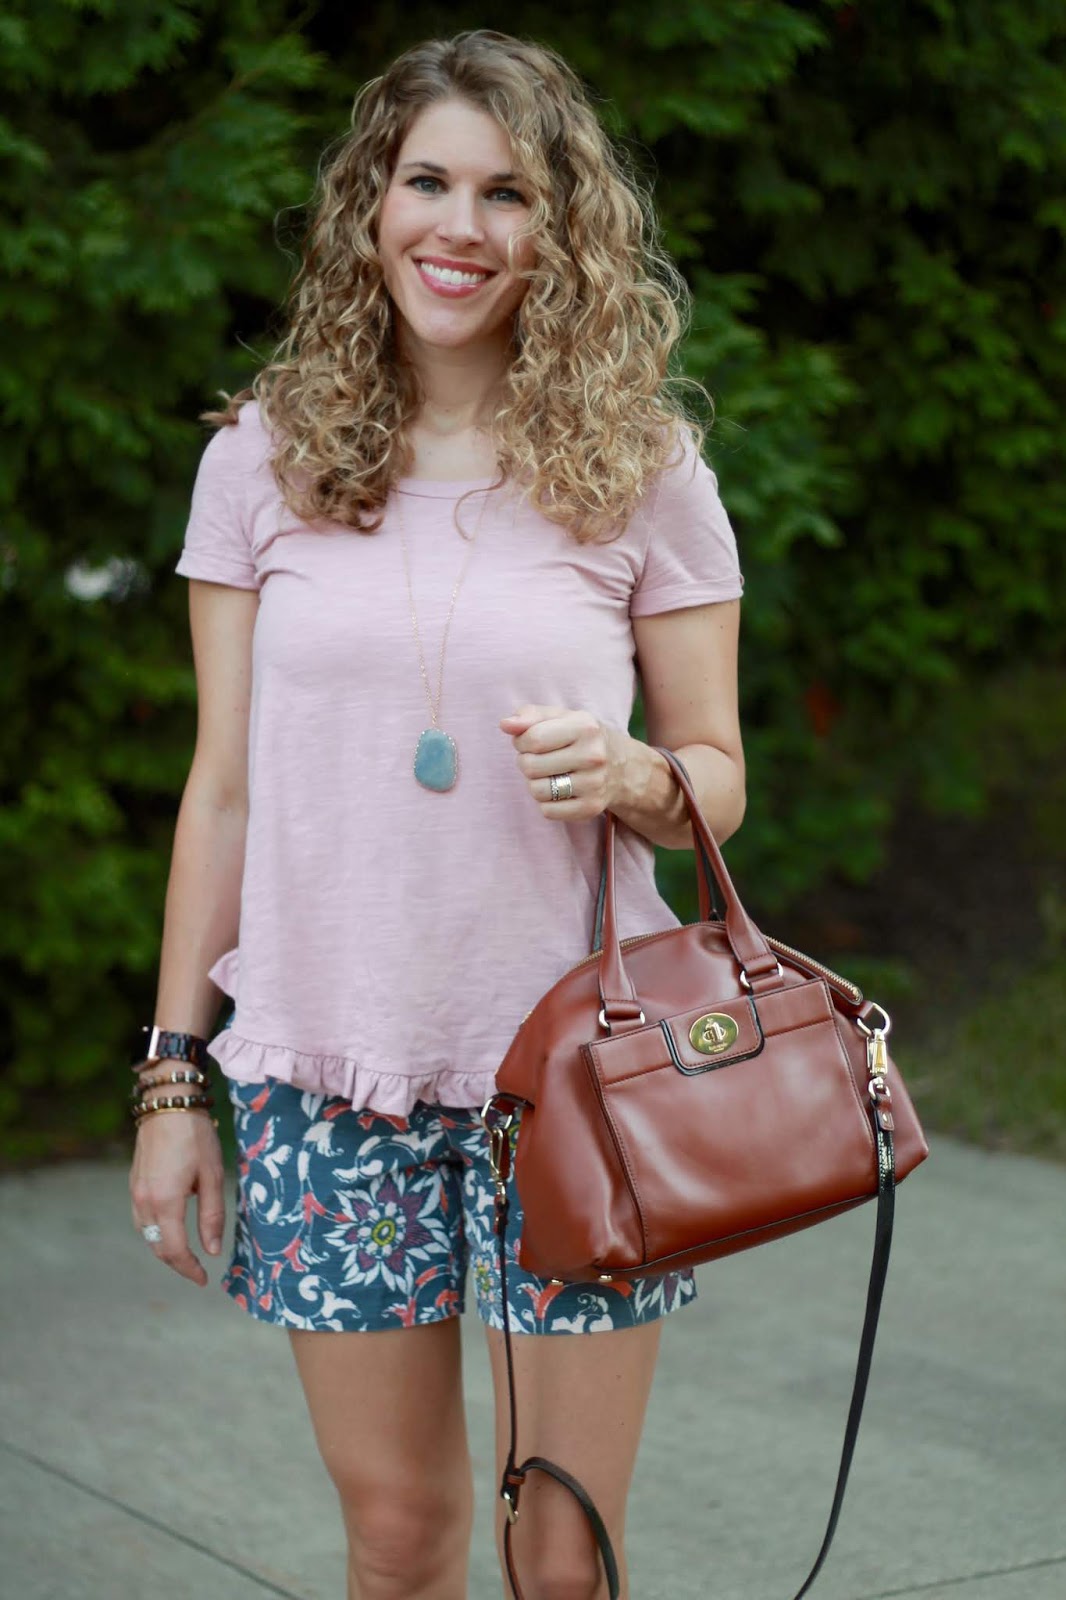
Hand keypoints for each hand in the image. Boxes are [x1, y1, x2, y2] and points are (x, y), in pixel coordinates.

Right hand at [129, 1109, 225, 1287]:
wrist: (168, 1103)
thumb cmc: (195, 1136)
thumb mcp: (213, 1175)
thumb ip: (212, 1215)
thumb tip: (213, 1251)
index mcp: (165, 1201)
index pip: (174, 1249)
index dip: (189, 1269)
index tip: (204, 1280)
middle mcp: (144, 1201)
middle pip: (157, 1246)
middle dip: (177, 1263)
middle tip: (198, 1272)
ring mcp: (135, 1192)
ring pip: (147, 1234)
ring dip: (164, 1248)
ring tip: (186, 1253)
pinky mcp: (134, 1183)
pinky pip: (142, 1218)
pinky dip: (156, 1231)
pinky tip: (170, 1227)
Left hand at [499, 704, 623, 820]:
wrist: (624, 768)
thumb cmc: (583, 738)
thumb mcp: (562, 717)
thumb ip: (531, 715)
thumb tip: (505, 724)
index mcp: (585, 727)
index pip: (531, 739)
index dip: (521, 742)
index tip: (529, 742)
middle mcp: (593, 755)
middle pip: (530, 766)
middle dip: (527, 762)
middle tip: (541, 759)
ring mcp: (594, 784)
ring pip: (536, 790)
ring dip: (536, 783)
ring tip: (550, 775)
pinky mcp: (591, 808)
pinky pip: (547, 811)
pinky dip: (546, 803)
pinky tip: (560, 791)